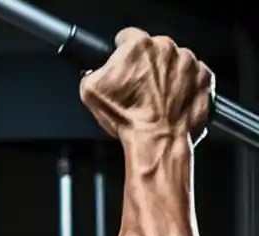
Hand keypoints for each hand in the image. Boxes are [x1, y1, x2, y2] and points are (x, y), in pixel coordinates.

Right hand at [80, 28, 214, 144]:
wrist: (157, 140)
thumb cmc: (127, 117)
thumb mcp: (90, 92)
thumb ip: (94, 72)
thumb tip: (99, 71)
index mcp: (139, 46)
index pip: (128, 36)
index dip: (122, 50)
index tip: (122, 64)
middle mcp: (167, 48)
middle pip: (154, 48)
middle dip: (146, 64)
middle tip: (138, 87)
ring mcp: (189, 62)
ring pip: (175, 60)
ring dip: (166, 73)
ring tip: (156, 97)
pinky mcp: (205, 77)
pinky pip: (194, 75)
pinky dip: (185, 85)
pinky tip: (173, 100)